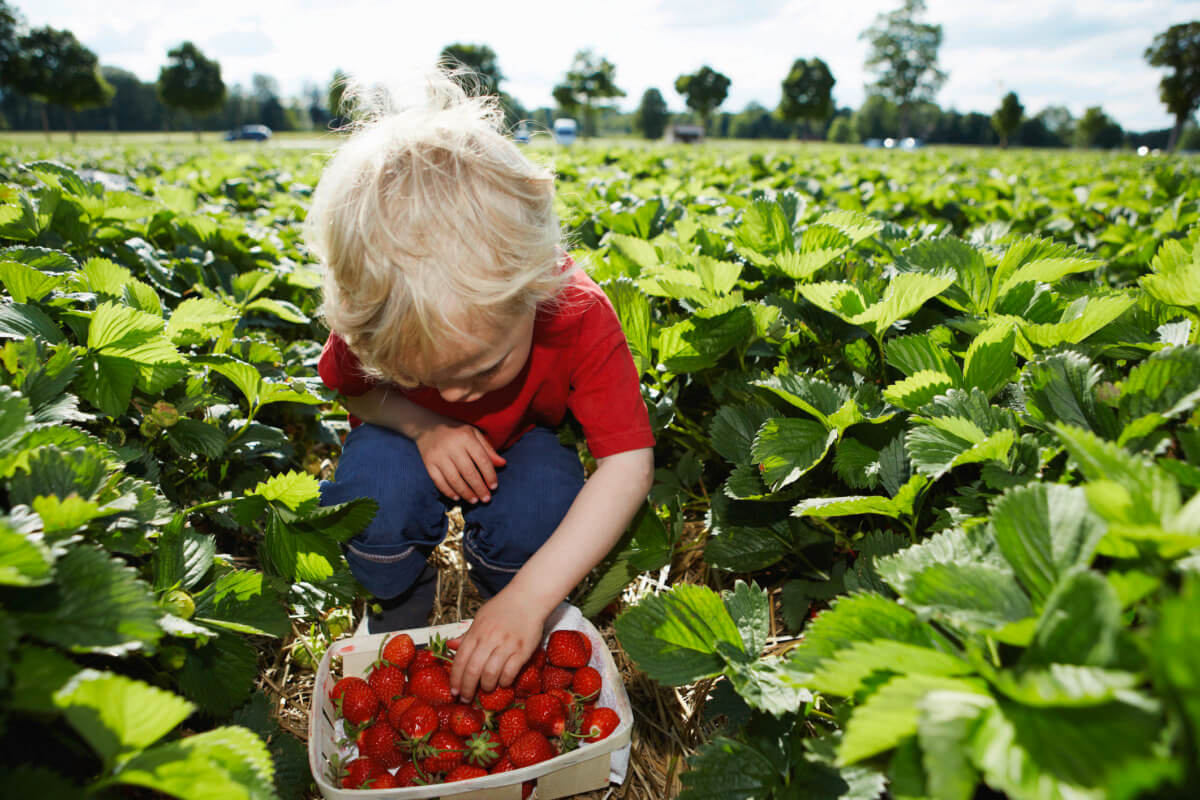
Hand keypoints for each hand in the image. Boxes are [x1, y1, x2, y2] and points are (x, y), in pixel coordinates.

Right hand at [413, 420, 505, 502]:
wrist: (426, 426)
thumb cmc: (455, 431)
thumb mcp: (473, 434)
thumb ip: (488, 449)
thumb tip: (502, 464)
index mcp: (466, 437)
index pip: (482, 460)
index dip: (490, 475)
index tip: (494, 487)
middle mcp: (452, 447)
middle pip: (468, 472)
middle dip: (479, 488)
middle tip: (486, 499)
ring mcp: (439, 456)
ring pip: (454, 479)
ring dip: (465, 493)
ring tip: (474, 500)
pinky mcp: (428, 463)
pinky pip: (439, 481)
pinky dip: (448, 491)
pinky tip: (457, 497)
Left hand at [447, 588, 542, 702]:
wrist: (528, 597)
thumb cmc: (503, 607)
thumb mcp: (480, 617)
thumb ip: (467, 634)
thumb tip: (450, 645)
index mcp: (477, 631)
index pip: (460, 659)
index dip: (455, 678)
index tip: (454, 690)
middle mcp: (490, 638)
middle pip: (473, 670)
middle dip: (467, 688)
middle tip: (466, 698)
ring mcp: (507, 644)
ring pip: (490, 673)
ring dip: (486, 686)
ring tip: (486, 689)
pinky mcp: (523, 650)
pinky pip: (510, 672)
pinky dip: (504, 681)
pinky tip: (502, 682)